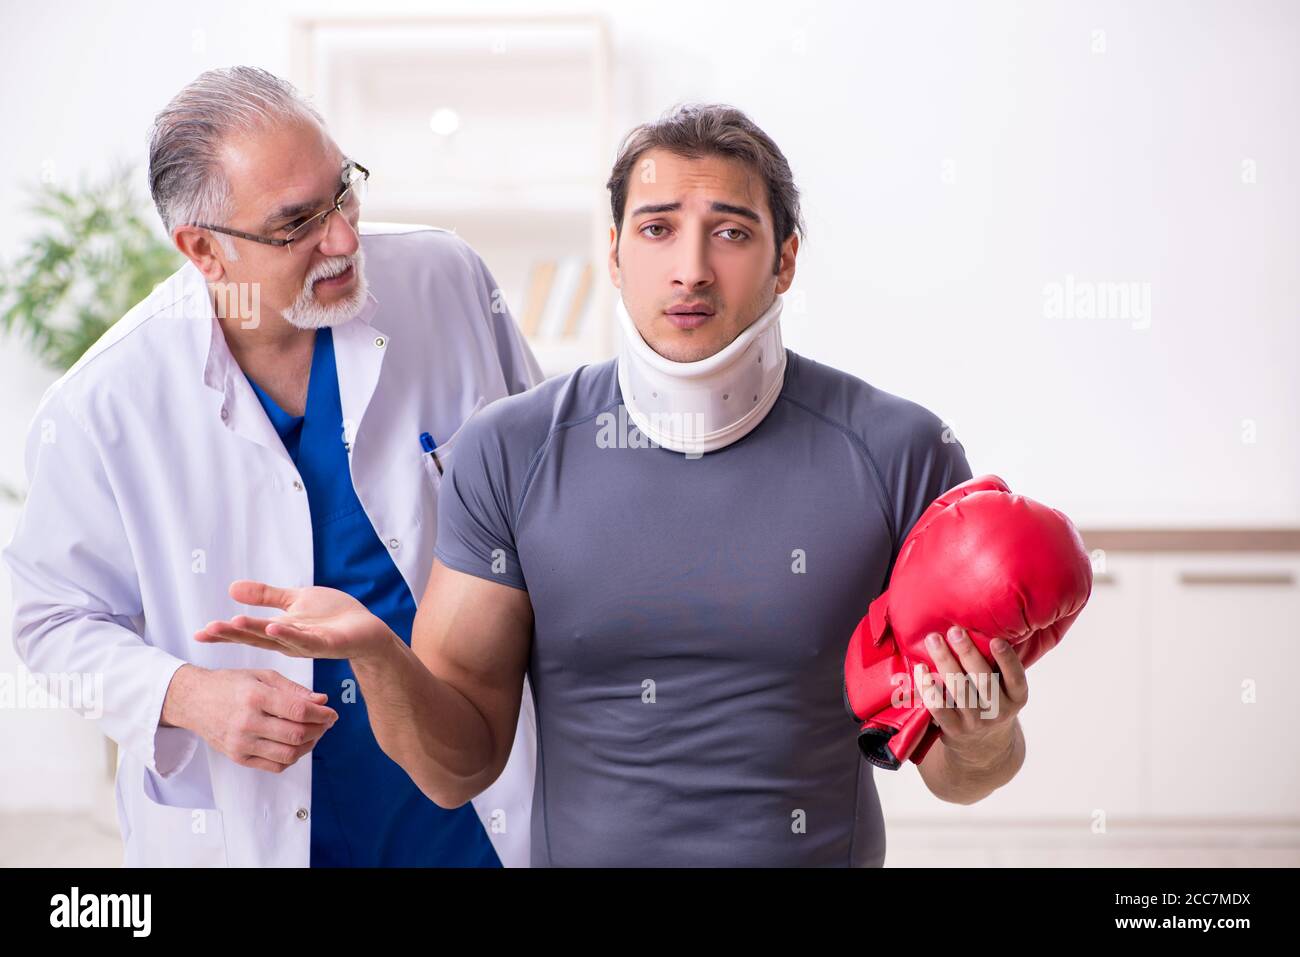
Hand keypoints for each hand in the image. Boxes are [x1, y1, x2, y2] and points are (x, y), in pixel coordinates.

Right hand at [162, 665, 337, 773]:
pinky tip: (296, 745)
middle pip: (296, 735)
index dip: (322, 714)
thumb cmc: (230, 685)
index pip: (298, 711)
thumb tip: (322, 701)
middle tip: (326, 722)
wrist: (194, 700)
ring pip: (288, 754)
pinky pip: (275, 766)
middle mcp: (247, 722)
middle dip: (319, 730)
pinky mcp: (238, 757)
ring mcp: (241, 743)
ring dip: (309, 745)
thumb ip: (294, 690)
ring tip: (313, 733)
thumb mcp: (263, 676)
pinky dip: (292, 758)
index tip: (332, 713)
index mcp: (255, 697)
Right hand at [195, 580, 396, 660]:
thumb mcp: (294, 601)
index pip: (247, 632)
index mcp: (279, 631)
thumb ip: (266, 596)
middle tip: (206, 630)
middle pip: (255, 637)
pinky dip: (289, 633)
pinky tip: (274, 627)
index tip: (199, 632)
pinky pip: (305, 639)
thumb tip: (231, 588)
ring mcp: (306, 644)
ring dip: (255, 632)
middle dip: (231, 634)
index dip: (224, 632)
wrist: (367, 630)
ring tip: (233, 624)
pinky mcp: (326, 643)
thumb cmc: (333, 617)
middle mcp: (288, 641)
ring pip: (276, 638)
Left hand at [915, 625, 1027, 768]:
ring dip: (945, 663)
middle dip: (968, 653)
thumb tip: (983, 623)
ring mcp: (976, 722)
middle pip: (983, 680)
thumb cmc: (991, 704)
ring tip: (934, 640)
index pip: (1016, 678)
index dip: (1007, 660)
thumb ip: (997, 666)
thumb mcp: (1004, 690)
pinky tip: (920, 670)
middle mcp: (999, 711)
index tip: (996, 641)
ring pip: (959, 691)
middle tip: (954, 631)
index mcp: (1016, 697)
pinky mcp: (954, 730)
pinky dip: (929, 688)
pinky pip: (939, 708)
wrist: (982, 748)